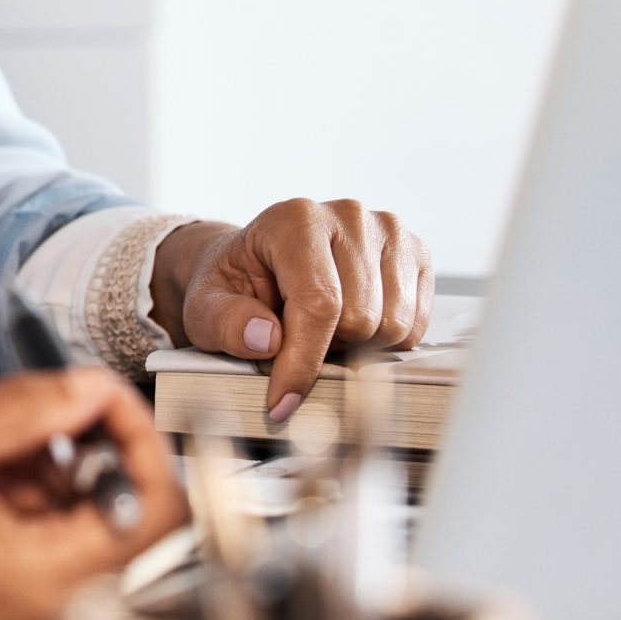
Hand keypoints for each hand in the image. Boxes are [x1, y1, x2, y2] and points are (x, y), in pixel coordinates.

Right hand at [0, 369, 186, 619]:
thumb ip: (25, 410)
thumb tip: (92, 385)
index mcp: (40, 582)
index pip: (159, 508)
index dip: (140, 438)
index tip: (102, 402)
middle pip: (122, 524)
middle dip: (84, 462)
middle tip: (28, 431)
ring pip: (87, 546)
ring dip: (53, 492)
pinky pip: (56, 576)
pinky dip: (31, 528)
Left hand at [152, 198, 434, 421]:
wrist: (258, 262)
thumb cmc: (234, 286)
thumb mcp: (205, 307)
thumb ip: (225, 322)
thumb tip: (266, 339)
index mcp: (294, 220)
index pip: (319, 304)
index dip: (302, 363)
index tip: (281, 403)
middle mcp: (348, 216)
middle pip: (362, 319)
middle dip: (327, 348)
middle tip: (296, 336)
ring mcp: (388, 231)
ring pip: (394, 326)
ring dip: (357, 345)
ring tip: (323, 327)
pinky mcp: (415, 253)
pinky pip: (415, 325)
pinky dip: (383, 340)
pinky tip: (351, 321)